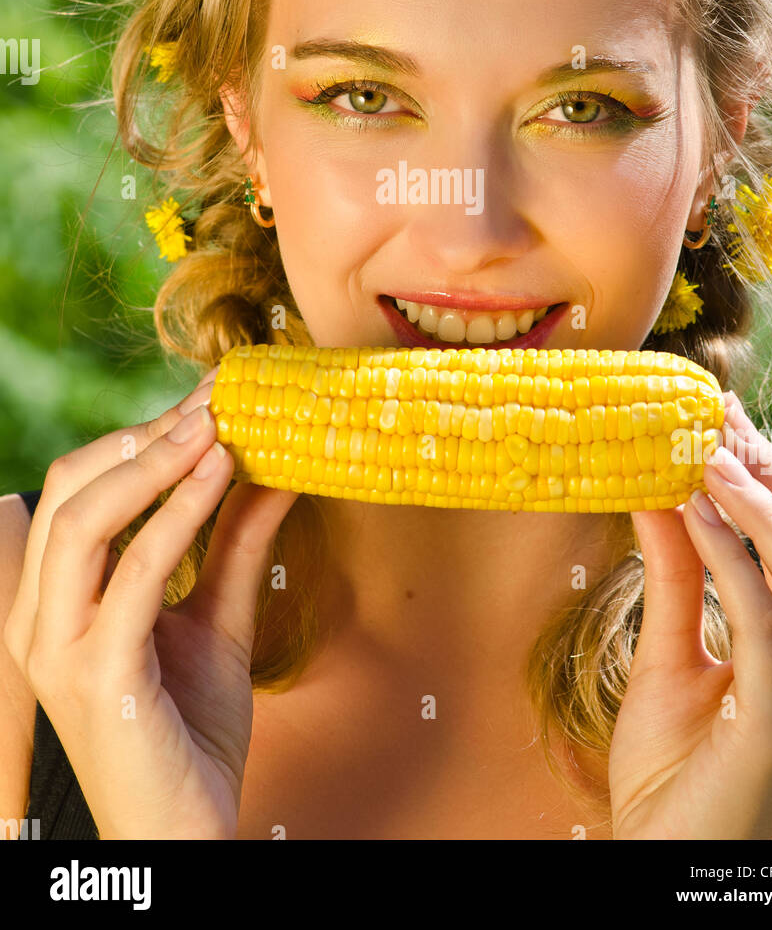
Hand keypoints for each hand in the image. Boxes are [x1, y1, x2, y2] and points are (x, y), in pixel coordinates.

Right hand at [4, 368, 297, 840]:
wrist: (189, 837)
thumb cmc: (191, 734)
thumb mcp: (217, 618)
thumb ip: (234, 543)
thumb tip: (273, 464)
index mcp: (55, 601)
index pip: (79, 487)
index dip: (142, 432)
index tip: (211, 392)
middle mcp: (39, 618)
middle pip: (69, 486)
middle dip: (145, 431)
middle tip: (218, 396)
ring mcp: (58, 647)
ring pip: (85, 518)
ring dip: (154, 459)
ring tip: (218, 422)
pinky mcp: (96, 675)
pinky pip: (132, 574)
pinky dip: (176, 512)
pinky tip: (220, 474)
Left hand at [608, 390, 771, 839]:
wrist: (658, 863)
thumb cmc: (669, 769)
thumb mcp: (669, 653)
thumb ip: (674, 578)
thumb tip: (656, 490)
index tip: (728, 423)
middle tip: (722, 425)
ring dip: (764, 514)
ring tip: (708, 460)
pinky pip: (764, 629)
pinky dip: (733, 562)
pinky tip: (693, 517)